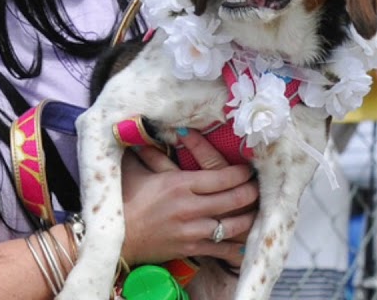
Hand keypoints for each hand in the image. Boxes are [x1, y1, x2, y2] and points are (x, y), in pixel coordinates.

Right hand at [122, 129, 257, 267]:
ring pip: (232, 224)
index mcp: (179, 184)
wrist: (117, 238)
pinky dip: (236, 246)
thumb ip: (149, 152)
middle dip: (251, 192)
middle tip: (259, 186)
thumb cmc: (125, 201)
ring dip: (249, 216)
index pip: (221, 177)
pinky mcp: (191, 248)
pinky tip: (246, 242)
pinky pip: (221, 248)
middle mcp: (190, 207)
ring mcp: (192, 230)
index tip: (248, 168)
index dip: (240, 173)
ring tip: (258, 209)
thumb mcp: (136, 171)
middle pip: (233, 199)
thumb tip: (146, 128)